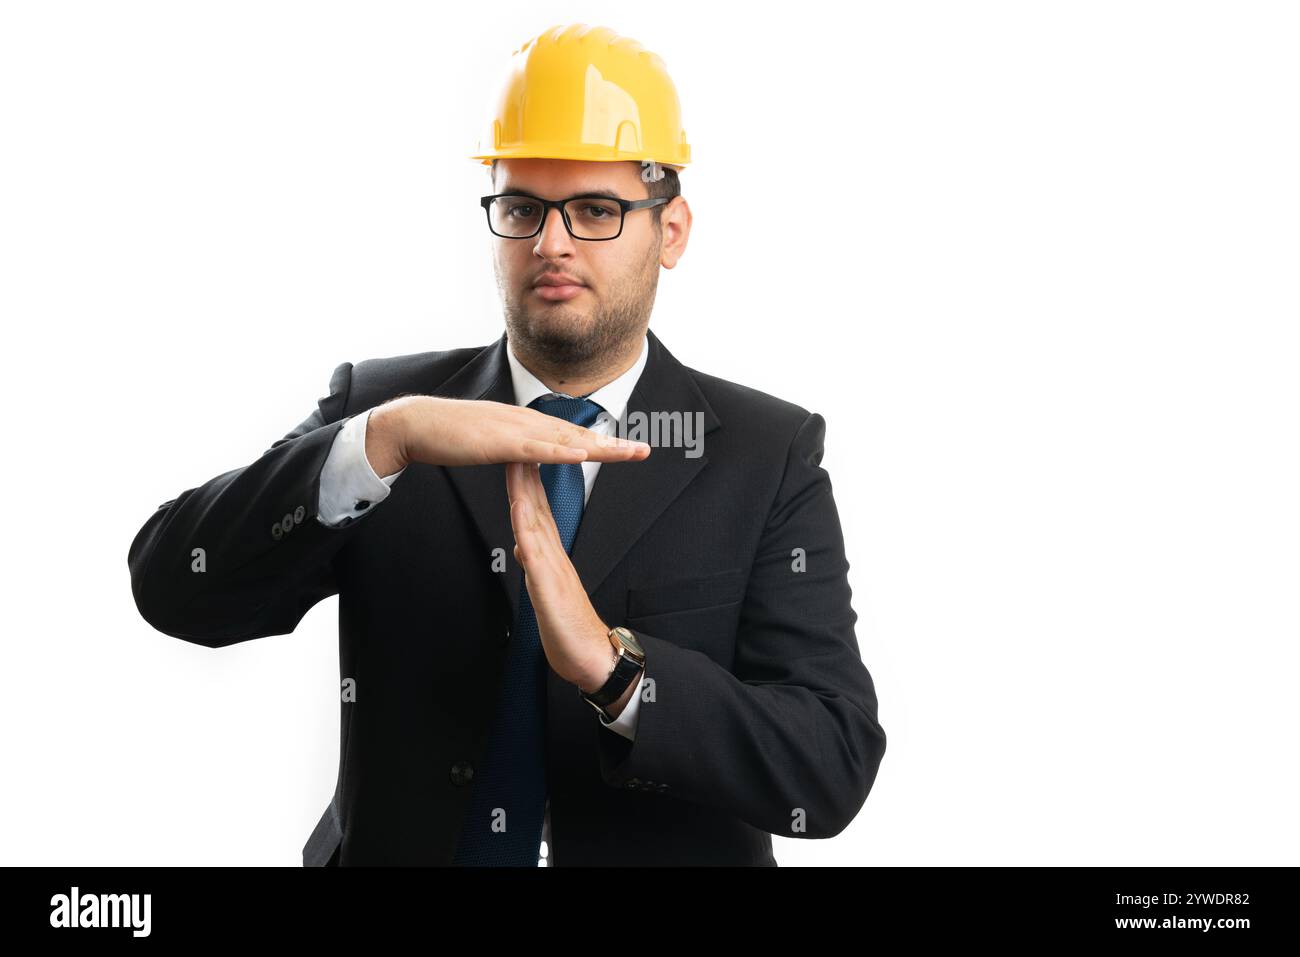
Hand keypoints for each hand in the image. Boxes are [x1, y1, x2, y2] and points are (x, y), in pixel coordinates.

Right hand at [366, 395, 650, 474]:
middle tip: (646, 452)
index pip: (572, 434)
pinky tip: (583, 454)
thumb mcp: (491, 442)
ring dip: (600, 447)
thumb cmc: (451, 435)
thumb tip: (528, 456)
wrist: (419, 424)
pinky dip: (562, 451)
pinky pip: (537, 448)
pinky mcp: (500, 442)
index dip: (602, 443)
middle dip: (614, 445)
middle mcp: (528, 422)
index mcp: (527, 424)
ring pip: (567, 439)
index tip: (628, 450)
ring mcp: (516, 429)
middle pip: (579, 434)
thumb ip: (513, 448)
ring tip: (629, 453)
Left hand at [505, 461, 620, 690]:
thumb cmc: (569, 628)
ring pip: (536, 521)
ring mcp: (552, 567)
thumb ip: (537, 565)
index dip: (526, 481)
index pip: (536, 510)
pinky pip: (536, 552)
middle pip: (537, 506)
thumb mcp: (546, 591)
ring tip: (516, 461)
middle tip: (516, 439)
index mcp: (551, 555)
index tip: (517, 454)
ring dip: (525, 490)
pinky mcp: (549, 585)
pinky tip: (519, 509)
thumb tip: (524, 545)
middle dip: (525, 472)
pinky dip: (527, 527)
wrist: (591, 657)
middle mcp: (553, 554)